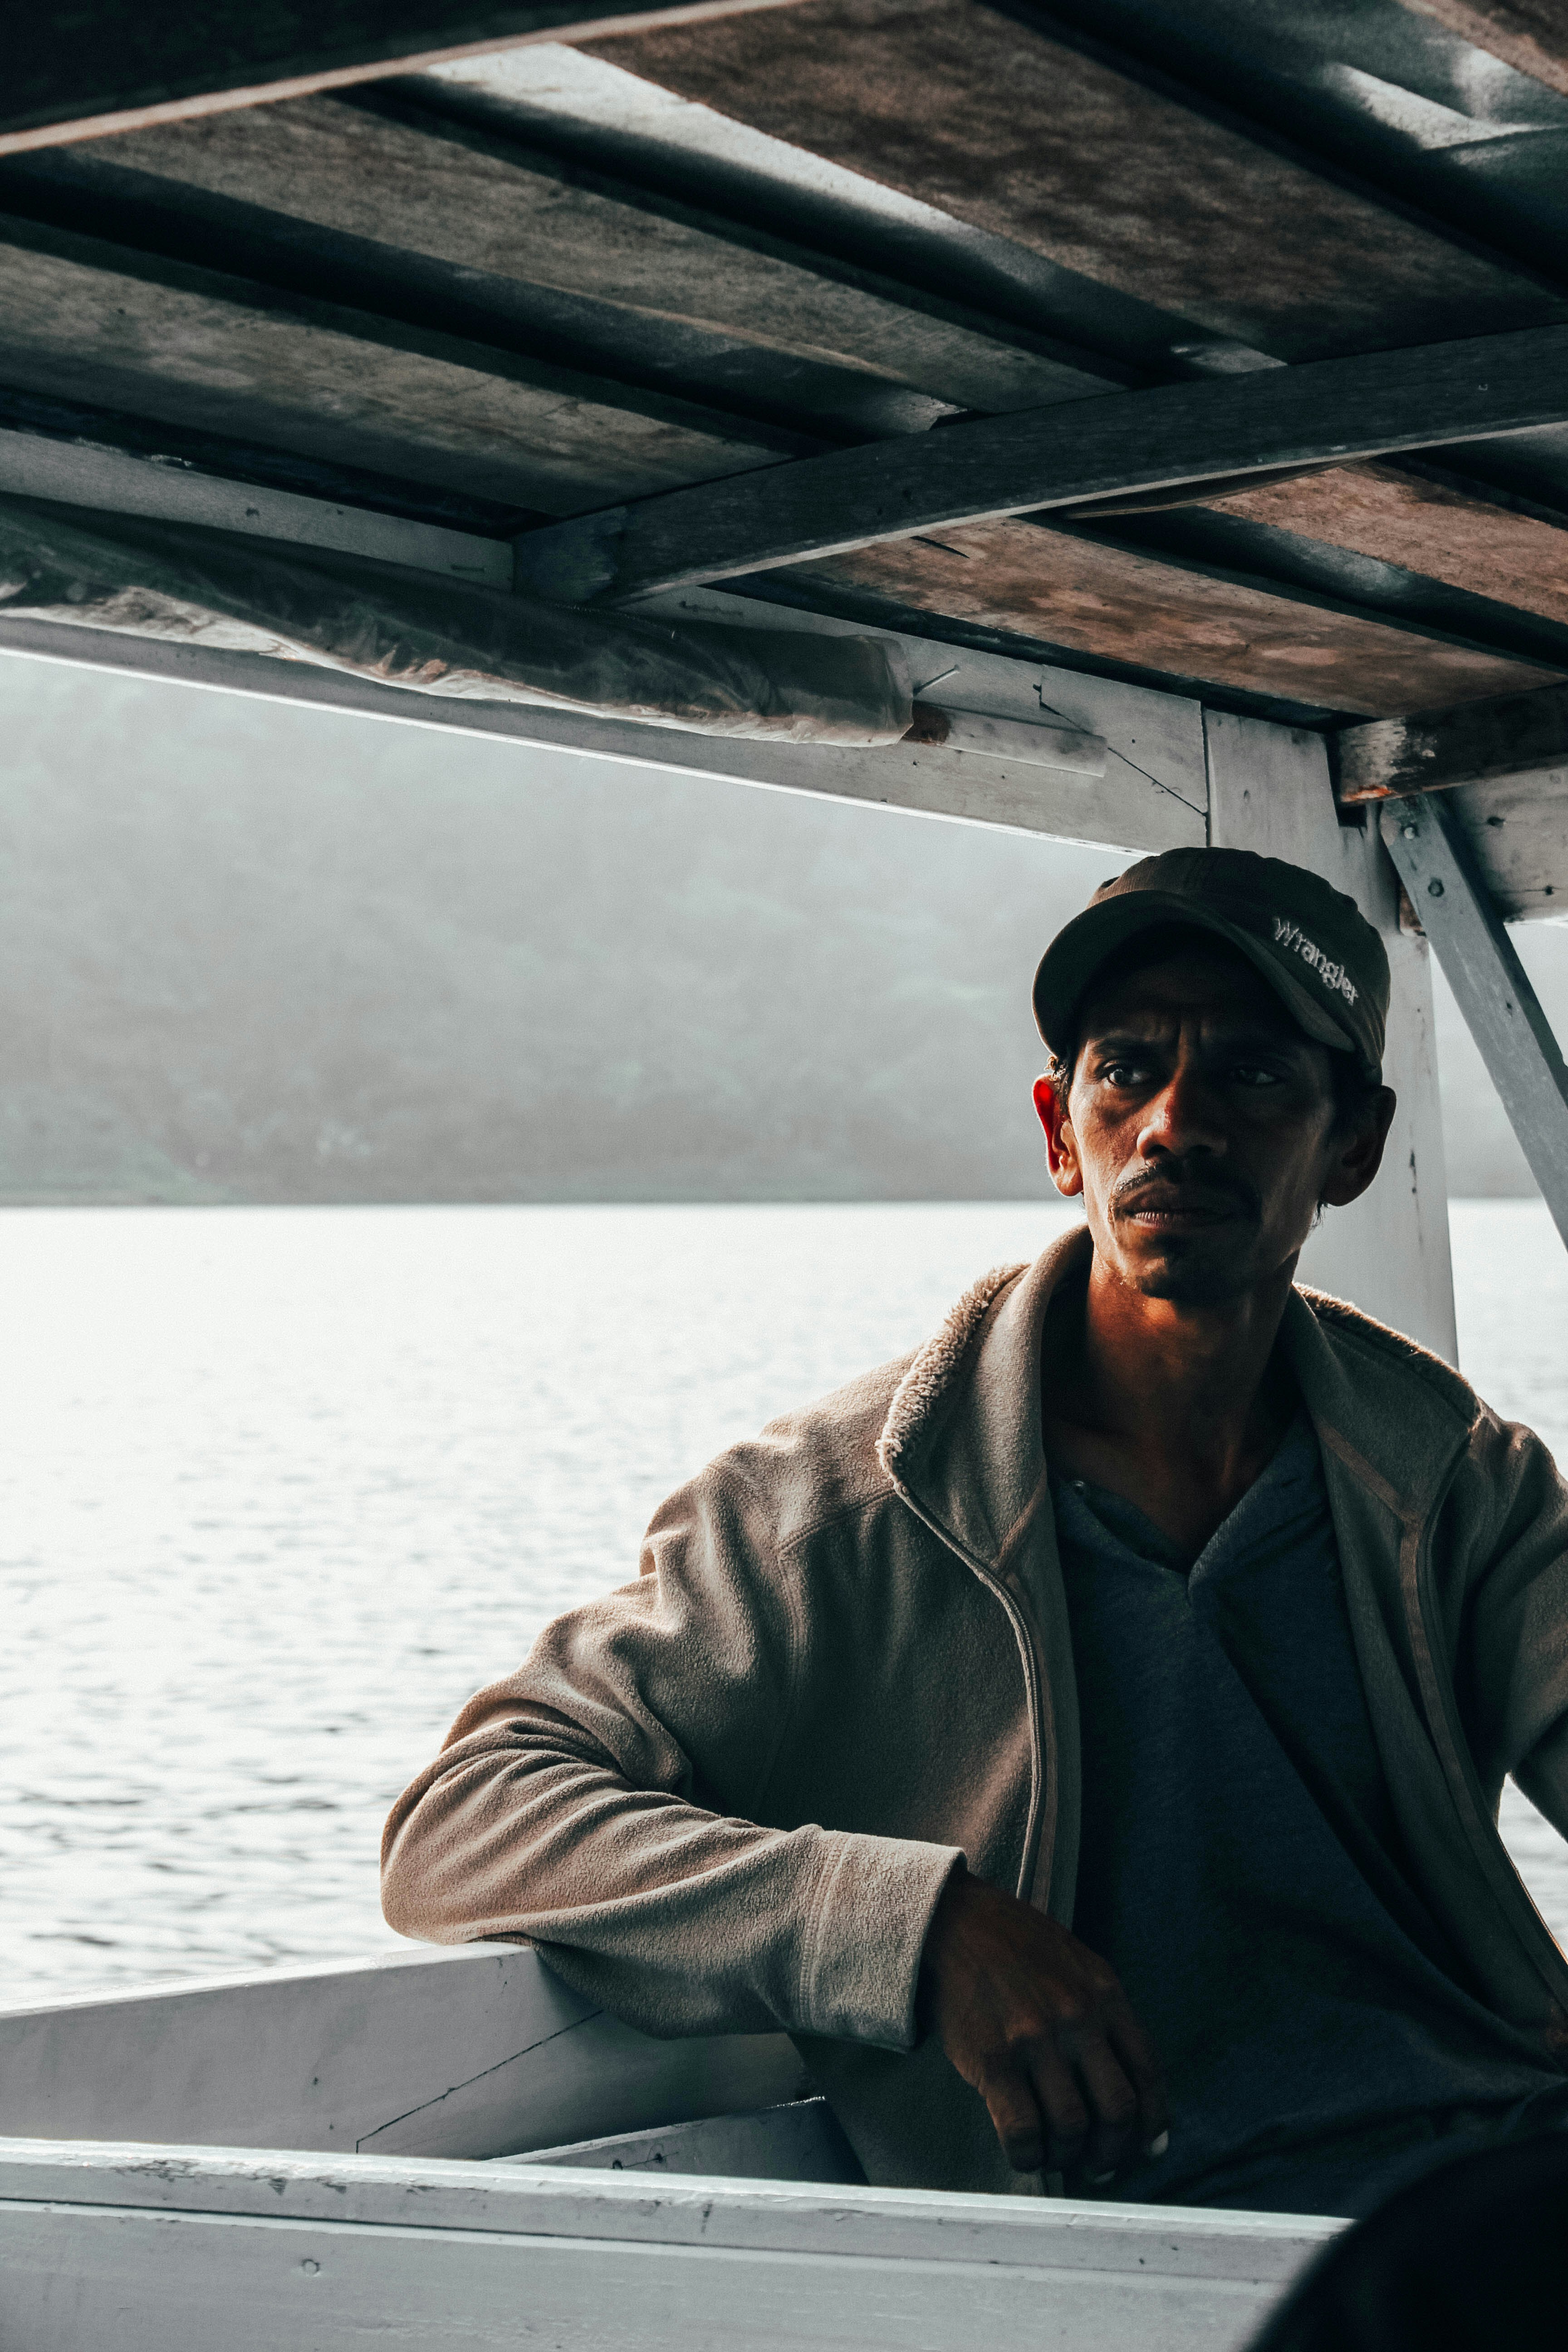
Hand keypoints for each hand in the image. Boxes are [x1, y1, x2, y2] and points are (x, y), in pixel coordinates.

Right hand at [919, 1866, 1169, 2178]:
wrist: (953, 1923)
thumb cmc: (1018, 1947)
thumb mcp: (1079, 1966)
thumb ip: (1109, 2021)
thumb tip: (1138, 2098)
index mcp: (1105, 1994)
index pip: (1148, 2073)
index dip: (1152, 2122)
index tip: (1144, 2148)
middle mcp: (1077, 2018)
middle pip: (1117, 2110)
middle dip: (1113, 2151)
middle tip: (1098, 2164)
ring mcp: (1035, 2040)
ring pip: (1072, 2127)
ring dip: (1068, 2157)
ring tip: (1057, 2155)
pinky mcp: (993, 2060)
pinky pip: (1023, 2132)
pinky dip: (1029, 2157)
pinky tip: (1026, 2153)